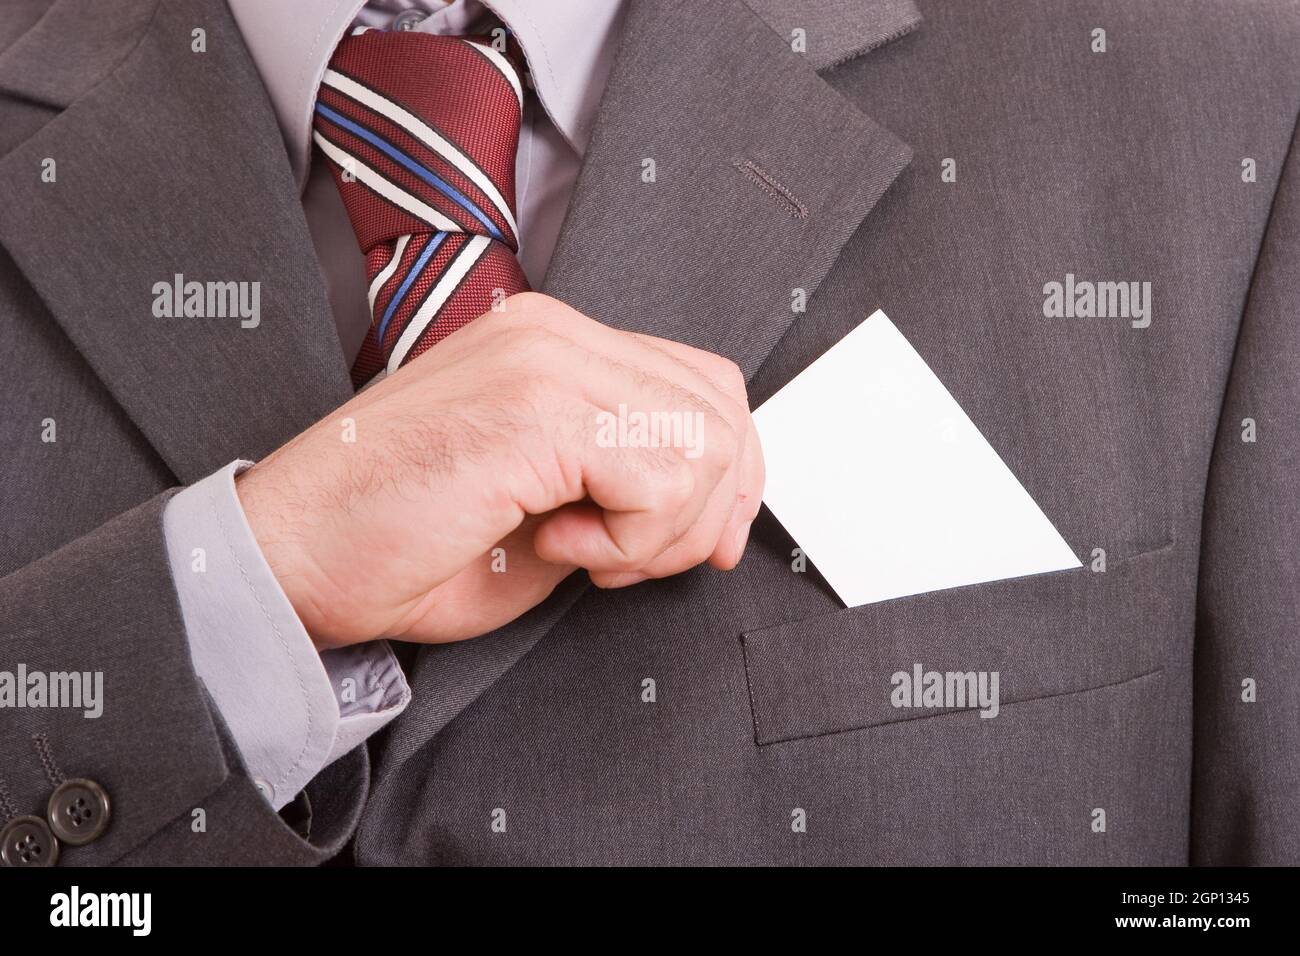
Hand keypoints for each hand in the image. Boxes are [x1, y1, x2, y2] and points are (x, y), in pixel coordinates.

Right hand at [235, 292, 763, 647]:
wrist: (291, 558)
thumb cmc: (401, 543)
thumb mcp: (546, 506)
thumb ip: (625, 482)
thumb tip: (714, 504)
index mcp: (553, 345)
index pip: (702, 383)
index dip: (728, 472)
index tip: (708, 540)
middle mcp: (554, 333)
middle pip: (719, 407)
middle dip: (705, 510)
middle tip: (629, 559)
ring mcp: (544, 358)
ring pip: (704, 442)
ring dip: (662, 530)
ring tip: (583, 549)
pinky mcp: (534, 405)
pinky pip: (660, 478)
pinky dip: (629, 541)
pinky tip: (557, 543)